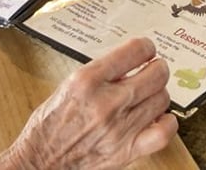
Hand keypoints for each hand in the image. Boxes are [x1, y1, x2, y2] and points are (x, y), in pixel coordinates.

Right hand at [0, 38, 177, 169]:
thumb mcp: (70, 85)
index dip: (147, 47)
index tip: (147, 50)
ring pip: (162, 99)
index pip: (136, 50)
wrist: (39, 164)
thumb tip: (131, 64)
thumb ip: (102, 73)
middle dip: (157, 68)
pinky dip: (167, 123)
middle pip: (156, 74)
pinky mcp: (125, 152)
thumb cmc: (49, 125)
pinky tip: (158, 118)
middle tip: (152, 70)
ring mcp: (118, 129)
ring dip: (158, 94)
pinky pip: (163, 133)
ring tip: (149, 95)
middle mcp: (106, 102)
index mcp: (88, 80)